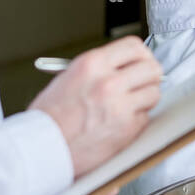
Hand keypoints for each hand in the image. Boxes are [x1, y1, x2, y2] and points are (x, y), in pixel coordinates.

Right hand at [29, 36, 162, 178]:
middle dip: (149, 76)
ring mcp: (120, 105)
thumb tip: (122, 67)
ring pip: (154, 93)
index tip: (140, 62)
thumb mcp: (68, 78)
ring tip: (129, 105)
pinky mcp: (127, 128)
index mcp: (92, 64)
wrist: (41, 147)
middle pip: (152, 68)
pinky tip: (121, 123)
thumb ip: (98, 70)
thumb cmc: (48, 117)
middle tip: (142, 84)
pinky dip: (137, 120)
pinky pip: (145, 117)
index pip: (134, 46)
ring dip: (145, 99)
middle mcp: (108, 81)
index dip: (141, 55)